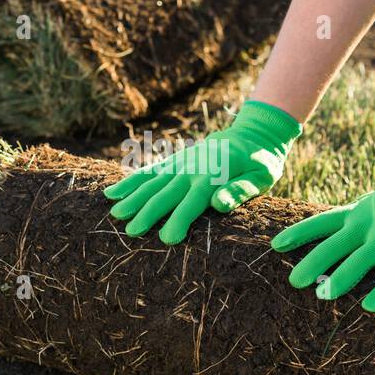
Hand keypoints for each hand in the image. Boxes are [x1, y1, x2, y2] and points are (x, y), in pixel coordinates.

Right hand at [104, 99, 300, 243]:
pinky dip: (131, 182)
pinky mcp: (174, 162)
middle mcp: (192, 169)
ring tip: (115, 213)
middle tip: (131, 232)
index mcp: (214, 176)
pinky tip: (112, 193)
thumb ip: (240, 190)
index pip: (193, 202)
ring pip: (152, 182)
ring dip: (133, 197)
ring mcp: (180, 164)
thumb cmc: (260, 163)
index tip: (167, 239)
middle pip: (166, 193)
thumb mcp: (262, 176)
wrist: (252, 134)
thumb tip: (218, 204)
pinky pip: (149, 173)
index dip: (180, 220)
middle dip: (148, 212)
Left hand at [271, 120, 374, 311]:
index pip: (322, 222)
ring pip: (357, 262)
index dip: (298, 234)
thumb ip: (359, 219)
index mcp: (357, 212)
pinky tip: (371, 305)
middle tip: (294, 281)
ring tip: (322, 295)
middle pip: (332, 246)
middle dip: (311, 264)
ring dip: (339, 280)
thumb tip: (339, 236)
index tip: (276, 245)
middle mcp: (367, 224)